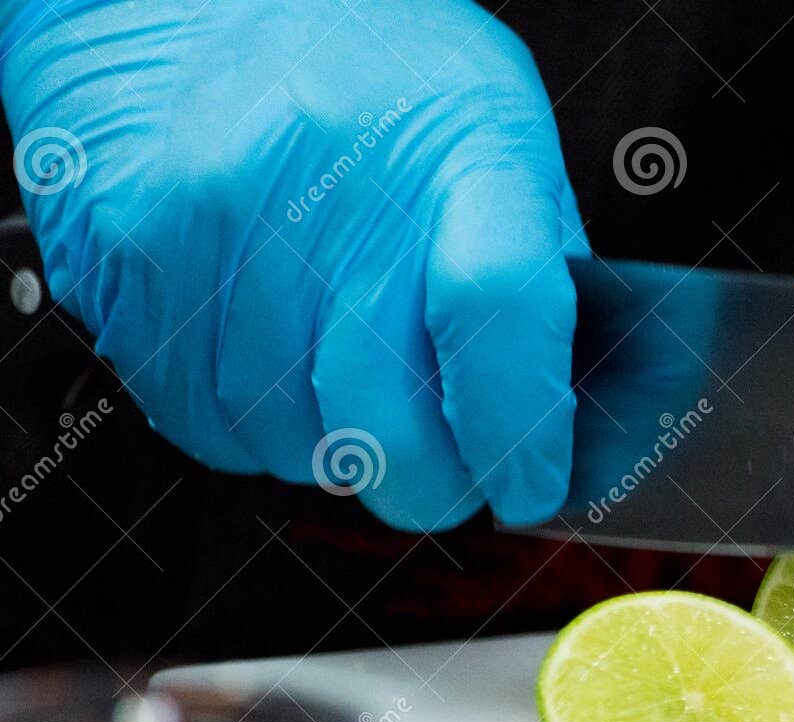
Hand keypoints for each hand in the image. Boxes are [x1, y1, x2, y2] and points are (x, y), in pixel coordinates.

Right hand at [2, 0, 584, 530]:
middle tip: (445, 469)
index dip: (523, 434)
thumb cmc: (365, 78)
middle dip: (433, 485)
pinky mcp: (135, 266)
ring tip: (341, 372)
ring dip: (334, 449)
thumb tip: (571, 422)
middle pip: (388, 422)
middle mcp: (330, 187)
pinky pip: (207, 424)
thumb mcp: (490, 138)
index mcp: (453, 152)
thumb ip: (538, 279)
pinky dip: (255, 428)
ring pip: (293, 444)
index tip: (533, 484)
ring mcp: (218, 225)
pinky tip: (274, 360)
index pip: (500, 312)